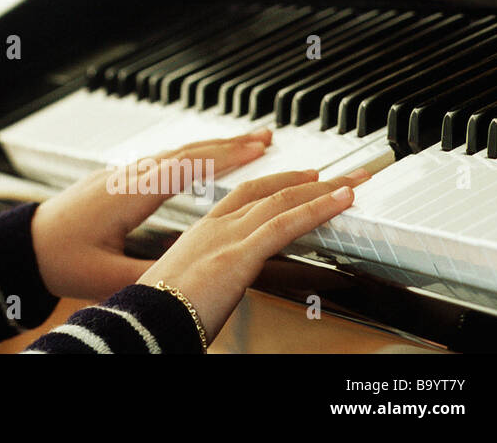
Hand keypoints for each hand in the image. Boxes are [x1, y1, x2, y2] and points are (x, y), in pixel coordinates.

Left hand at [30, 129, 276, 301]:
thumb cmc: (58, 259)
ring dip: (211, 146)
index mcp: (128, 195)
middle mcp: (126, 177)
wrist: (22, 244)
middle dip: (228, 143)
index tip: (258, 148)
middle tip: (267, 136)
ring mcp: (119, 175)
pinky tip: (203, 158)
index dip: (224, 157)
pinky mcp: (114, 180)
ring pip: (173, 152)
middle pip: (185, 151)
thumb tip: (187, 278)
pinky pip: (161, 159)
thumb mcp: (107, 275)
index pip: (184, 167)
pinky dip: (190, 155)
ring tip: (247, 142)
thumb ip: (149, 274)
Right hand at [135, 167, 371, 345]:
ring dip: (322, 189)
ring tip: (352, 182)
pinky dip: (318, 208)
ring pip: (282, 200)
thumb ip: (211, 276)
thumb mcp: (188, 285)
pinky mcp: (239, 254)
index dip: (278, 183)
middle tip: (339, 174)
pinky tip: (341, 201)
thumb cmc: (159, 311)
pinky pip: (286, 224)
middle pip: (268, 190)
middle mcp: (215, 226)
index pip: (245, 195)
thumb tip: (223, 286)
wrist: (144, 321)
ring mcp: (227, 237)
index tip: (304, 179)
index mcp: (201, 232)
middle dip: (307, 179)